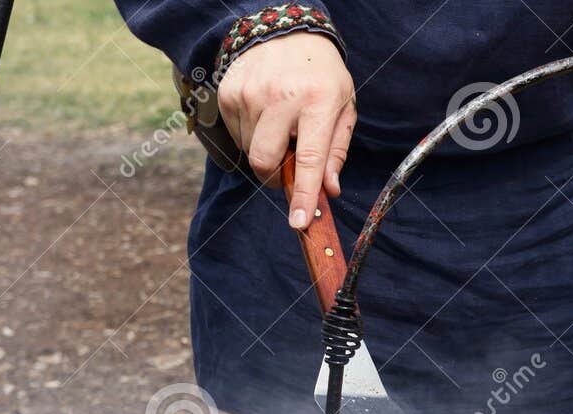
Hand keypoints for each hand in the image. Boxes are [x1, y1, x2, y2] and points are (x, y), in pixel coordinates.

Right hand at [217, 32, 355, 228]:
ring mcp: (250, 94)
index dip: (305, 195)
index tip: (300, 222)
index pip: (309, 160)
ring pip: (250, 151)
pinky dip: (250, 135)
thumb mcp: (343, 108)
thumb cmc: (321, 76)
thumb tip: (329, 190)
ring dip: (265, 152)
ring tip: (280, 127)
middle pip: (265, 161)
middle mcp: (281, 97)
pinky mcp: (229, 92)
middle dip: (275, 177)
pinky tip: (264, 115)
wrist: (287, 31)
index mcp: (317, 102)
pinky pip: (236, 134)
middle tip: (287, 170)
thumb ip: (336, 151)